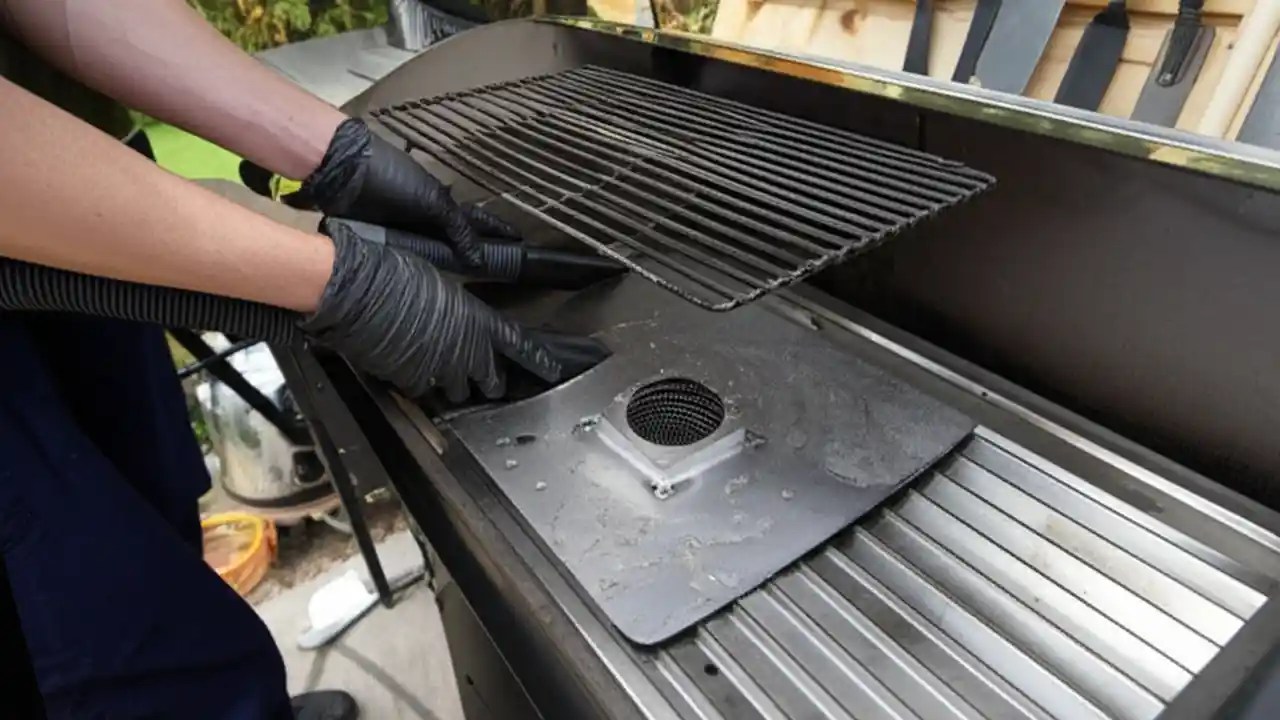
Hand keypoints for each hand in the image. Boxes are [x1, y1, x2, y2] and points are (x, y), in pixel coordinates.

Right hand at [299, 220, 607, 399]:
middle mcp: (462, 352)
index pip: (519, 347)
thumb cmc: (398, 271)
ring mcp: (435, 369)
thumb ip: (458, 307)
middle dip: (492, 380)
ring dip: (456, 382)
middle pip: (490, 380)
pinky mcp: (407, 379)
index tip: (552, 372)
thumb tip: (457, 312)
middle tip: (491, 380)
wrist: (357, 288)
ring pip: (457, 389)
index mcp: (477, 322)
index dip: (539, 361)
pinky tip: (414, 366)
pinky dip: (424, 379)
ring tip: (448, 371)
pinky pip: (424, 386)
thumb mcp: (441, 281)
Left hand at [301, 118, 516, 267]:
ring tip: (460, 286)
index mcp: (442, 202)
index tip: (518, 241)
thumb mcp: (431, 201)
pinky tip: (423, 280)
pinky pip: (404, 256)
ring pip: (429, 251)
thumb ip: (456, 229)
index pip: (475, 221)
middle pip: (453, 239)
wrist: (345, 172)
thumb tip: (478, 259)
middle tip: (492, 272)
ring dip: (442, 265)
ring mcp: (404, 228)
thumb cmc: (391, 177)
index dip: (495, 231)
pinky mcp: (381, 239)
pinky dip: (415, 266)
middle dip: (470, 253)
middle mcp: (425, 216)